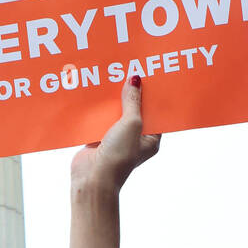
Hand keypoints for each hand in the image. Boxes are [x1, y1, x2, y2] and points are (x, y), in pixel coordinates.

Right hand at [71, 78, 160, 195]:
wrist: (93, 178)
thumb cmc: (119, 156)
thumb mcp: (131, 123)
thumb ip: (132, 101)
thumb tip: (135, 79)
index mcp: (150, 139)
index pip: (155, 112)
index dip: (152, 95)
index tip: (151, 75)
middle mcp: (134, 139)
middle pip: (134, 110)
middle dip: (131, 94)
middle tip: (131, 69)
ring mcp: (115, 139)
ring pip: (116, 113)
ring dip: (113, 99)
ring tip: (113, 76)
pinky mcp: (98, 139)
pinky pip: (100, 119)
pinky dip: (98, 108)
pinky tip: (96, 92)